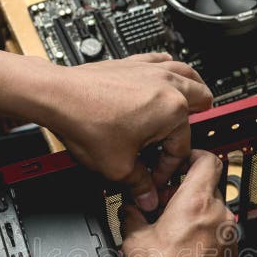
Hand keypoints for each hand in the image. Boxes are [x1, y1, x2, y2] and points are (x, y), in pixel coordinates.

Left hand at [47, 54, 212, 210]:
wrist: (57, 96)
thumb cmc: (86, 122)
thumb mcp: (118, 167)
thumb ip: (139, 184)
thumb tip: (147, 196)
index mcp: (172, 110)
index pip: (181, 147)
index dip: (167, 169)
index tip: (153, 178)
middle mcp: (167, 85)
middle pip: (199, 101)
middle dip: (198, 123)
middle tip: (188, 140)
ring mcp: (150, 70)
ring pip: (186, 73)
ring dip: (193, 90)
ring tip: (195, 101)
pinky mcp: (133, 63)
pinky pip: (161, 60)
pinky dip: (169, 68)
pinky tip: (166, 72)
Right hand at [121, 150, 236, 256]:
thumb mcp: (134, 240)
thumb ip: (131, 215)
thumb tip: (128, 208)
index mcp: (196, 203)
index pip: (207, 160)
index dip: (192, 156)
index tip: (179, 163)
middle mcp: (219, 216)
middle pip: (208, 186)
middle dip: (186, 191)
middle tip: (164, 203)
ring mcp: (228, 236)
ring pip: (214, 211)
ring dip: (195, 213)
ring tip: (171, 229)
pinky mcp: (231, 255)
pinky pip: (218, 232)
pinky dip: (203, 232)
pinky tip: (182, 248)